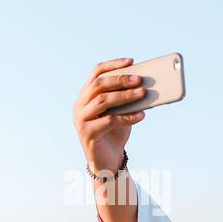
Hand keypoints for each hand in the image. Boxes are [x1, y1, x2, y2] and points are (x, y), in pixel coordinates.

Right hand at [73, 57, 146, 174]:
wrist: (108, 160)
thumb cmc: (115, 132)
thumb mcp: (120, 110)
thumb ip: (126, 98)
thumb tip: (144, 84)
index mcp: (85, 95)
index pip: (96, 73)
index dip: (113, 65)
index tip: (131, 61)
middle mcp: (79, 105)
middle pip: (98, 85)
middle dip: (120, 80)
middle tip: (139, 80)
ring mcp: (80, 119)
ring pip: (102, 101)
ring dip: (125, 96)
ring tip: (142, 94)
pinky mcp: (87, 134)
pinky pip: (109, 121)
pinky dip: (127, 117)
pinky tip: (141, 115)